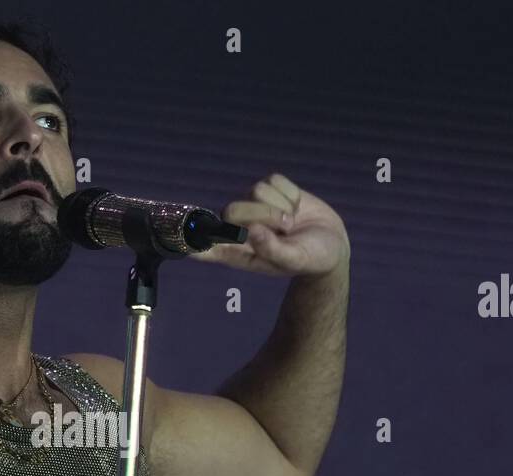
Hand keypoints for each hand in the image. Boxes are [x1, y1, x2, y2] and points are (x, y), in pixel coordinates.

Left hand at [190, 173, 348, 278]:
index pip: (208, 247)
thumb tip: (252, 232)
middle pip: (233, 208)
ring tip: (292, 222)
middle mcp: (242, 228)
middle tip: (285, 227)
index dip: (193, 243)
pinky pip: (274, 180)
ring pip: (256, 191)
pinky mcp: (272, 190)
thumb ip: (272, 250)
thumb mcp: (294, 259)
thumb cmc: (310, 259)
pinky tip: (296, 207)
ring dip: (280, 206)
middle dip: (263, 214)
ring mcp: (255, 206)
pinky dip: (290, 193)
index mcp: (239, 252)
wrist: (332, 244)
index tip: (180, 243)